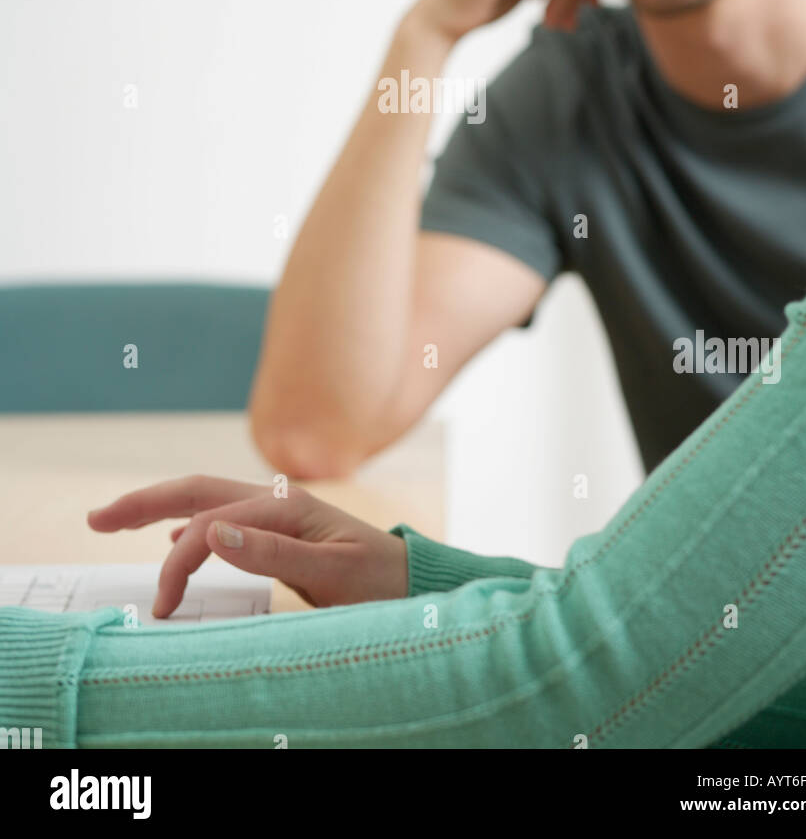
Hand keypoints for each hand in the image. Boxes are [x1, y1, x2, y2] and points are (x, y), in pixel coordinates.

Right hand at [87, 474, 408, 616]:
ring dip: (160, 508)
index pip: (210, 525)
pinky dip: (191, 527)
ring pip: (206, 502)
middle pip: (198, 491)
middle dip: (144, 502)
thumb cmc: (381, 585)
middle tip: (96, 518)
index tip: (163, 607)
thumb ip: (274, 554)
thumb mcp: (333, 574)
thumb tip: (213, 531)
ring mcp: (278, 515)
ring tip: (117, 519)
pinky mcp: (281, 534)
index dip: (178, 563)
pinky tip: (178, 540)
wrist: (416, 585)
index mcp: (286, 508)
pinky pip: (224, 520)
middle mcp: (277, 502)